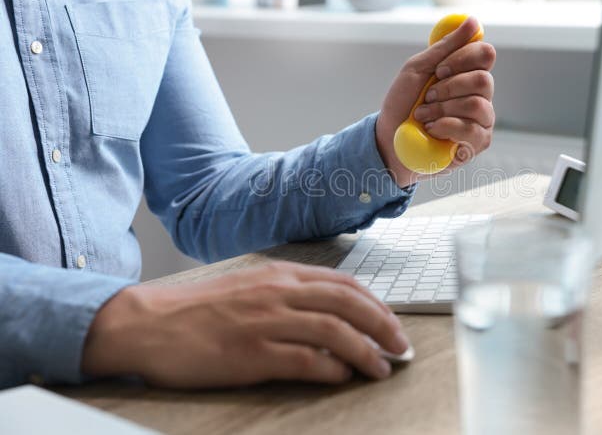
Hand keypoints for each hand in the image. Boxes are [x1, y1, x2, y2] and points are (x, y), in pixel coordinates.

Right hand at [81, 261, 408, 387]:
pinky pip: (305, 361)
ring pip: (334, 332)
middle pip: (348, 305)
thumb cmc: (198, 309)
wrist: (149, 323)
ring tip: (381, 368)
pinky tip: (343, 377)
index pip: (344, 285)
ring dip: (365, 352)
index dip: (375, 305)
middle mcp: (279, 292)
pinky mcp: (252, 353)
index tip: (392, 323)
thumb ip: (288, 295)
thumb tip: (329, 315)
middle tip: (401, 347)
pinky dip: (331, 370)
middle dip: (383, 326)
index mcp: (280, 274)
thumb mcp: (249, 288)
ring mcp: (266, 322)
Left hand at [376, 17, 495, 187]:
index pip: (485, 54)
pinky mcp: (479, 142)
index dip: (462, 59)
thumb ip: (445, 46)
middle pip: (484, 80)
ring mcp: (483, 119)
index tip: (439, 70)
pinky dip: (446, 127)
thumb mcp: (418, 69)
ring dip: (442, 109)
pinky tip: (432, 130)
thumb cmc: (403, 103)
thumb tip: (472, 21)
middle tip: (428, 96)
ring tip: (423, 116)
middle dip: (449, 88)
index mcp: (468, 73)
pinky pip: (472, 129)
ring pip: (477, 105)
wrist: (391, 138)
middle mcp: (480, 94)